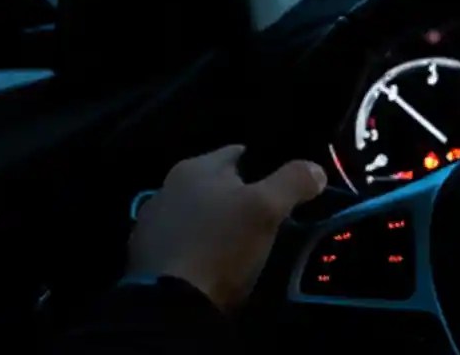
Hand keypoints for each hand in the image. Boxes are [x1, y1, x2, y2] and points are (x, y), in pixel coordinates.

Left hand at [127, 144, 326, 311]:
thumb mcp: (267, 209)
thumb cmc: (221, 245)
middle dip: (240, 197)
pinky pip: (183, 242)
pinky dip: (198, 247)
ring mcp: (151, 223)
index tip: (285, 187)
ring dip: (216, 223)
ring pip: (198, 213)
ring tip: (242, 244)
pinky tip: (214, 263)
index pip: (238, 153)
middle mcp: (167, 187)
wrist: (171, 305)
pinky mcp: (144, 256)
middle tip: (268, 217)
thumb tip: (315, 169)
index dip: (266, 166)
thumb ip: (294, 180)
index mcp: (195, 167)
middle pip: (217, 184)